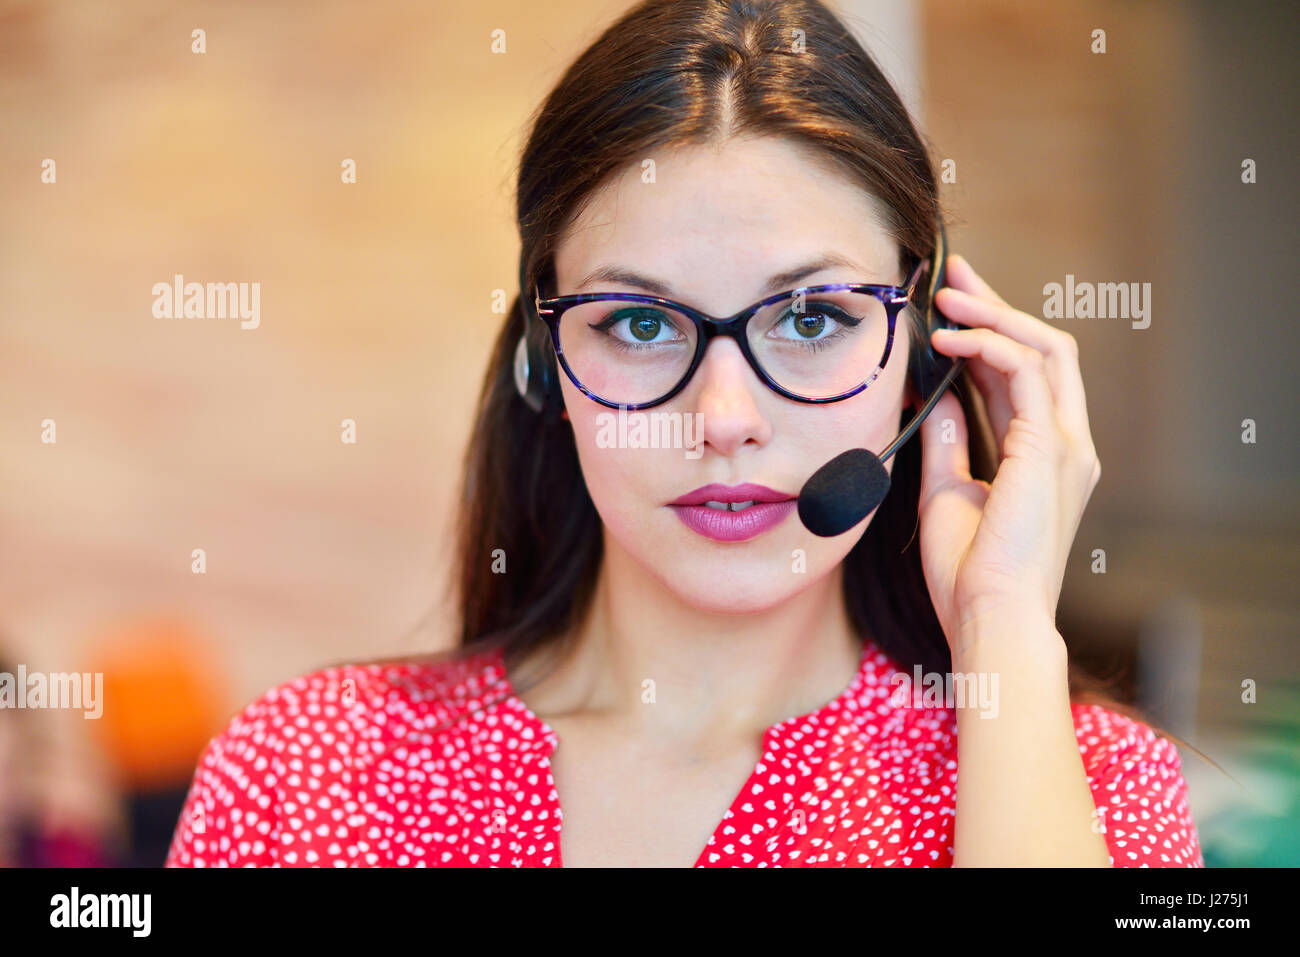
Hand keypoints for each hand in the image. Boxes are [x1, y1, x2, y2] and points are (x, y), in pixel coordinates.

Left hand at [916, 255, 1100, 650]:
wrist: (990, 616)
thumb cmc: (969, 573)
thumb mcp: (947, 493)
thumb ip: (949, 443)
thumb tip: (936, 400)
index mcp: (1044, 456)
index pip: (1024, 374)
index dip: (991, 332)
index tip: (952, 304)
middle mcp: (1065, 444)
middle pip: (1042, 349)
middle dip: (997, 304)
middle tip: (954, 274)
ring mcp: (1064, 445)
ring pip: (1043, 348)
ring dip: (993, 314)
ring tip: (946, 295)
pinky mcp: (1049, 449)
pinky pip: (1024, 372)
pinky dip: (987, 345)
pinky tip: (947, 339)